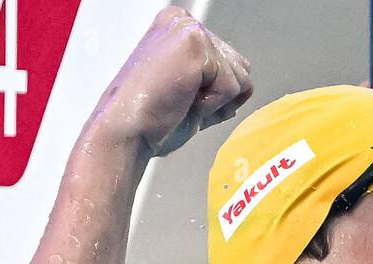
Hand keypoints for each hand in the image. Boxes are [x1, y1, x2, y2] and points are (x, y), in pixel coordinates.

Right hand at [92, 6, 252, 156]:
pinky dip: (212, 105)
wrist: (127, 132)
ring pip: (241, 78)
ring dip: (216, 102)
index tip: (182, 99)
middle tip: (182, 102)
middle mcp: (184, 21)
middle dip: (220, 98)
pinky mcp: (195, 44)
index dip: (216, 95)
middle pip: (242, 69)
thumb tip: (245, 84)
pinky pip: (231, 86)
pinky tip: (182, 100)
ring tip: (181, 100)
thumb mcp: (192, 92)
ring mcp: (189, 29)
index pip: (231, 63)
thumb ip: (216, 81)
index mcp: (179, 30)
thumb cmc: (151, 119)